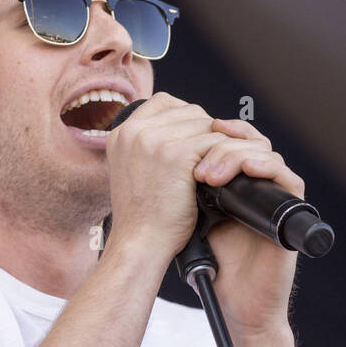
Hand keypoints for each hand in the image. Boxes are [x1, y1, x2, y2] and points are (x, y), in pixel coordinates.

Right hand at [104, 92, 223, 259]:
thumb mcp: (133, 173)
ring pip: (205, 125)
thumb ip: (149, 148)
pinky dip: (224, 156)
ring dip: (218, 144)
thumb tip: (184, 131)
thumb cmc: (142, 219)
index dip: (185, 116)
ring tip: (222, 165)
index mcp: (121, 134)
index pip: (163, 102)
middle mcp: (134, 132)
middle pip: (188, 111)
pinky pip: (214, 143)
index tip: (196, 137)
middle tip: (215, 155)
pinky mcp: (176, 155)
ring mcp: (154, 141)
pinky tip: (224, 174)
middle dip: (206, 131)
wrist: (140, 244)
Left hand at [194, 118, 304, 335]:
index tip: (186, 140)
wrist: (236, 305)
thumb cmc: (214, 272)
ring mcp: (274, 199)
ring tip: (208, 176)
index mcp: (234, 186)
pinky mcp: (290, 213)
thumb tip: (154, 163)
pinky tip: (246, 169)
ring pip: (265, 154)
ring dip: (237, 156)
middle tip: (196, 167)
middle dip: (219, 146)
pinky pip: (287, 178)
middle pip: (247, 142)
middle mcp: (256, 187)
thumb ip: (183, 196)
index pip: (229, 143)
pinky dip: (267, 167)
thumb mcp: (190, 226)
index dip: (212, 134)